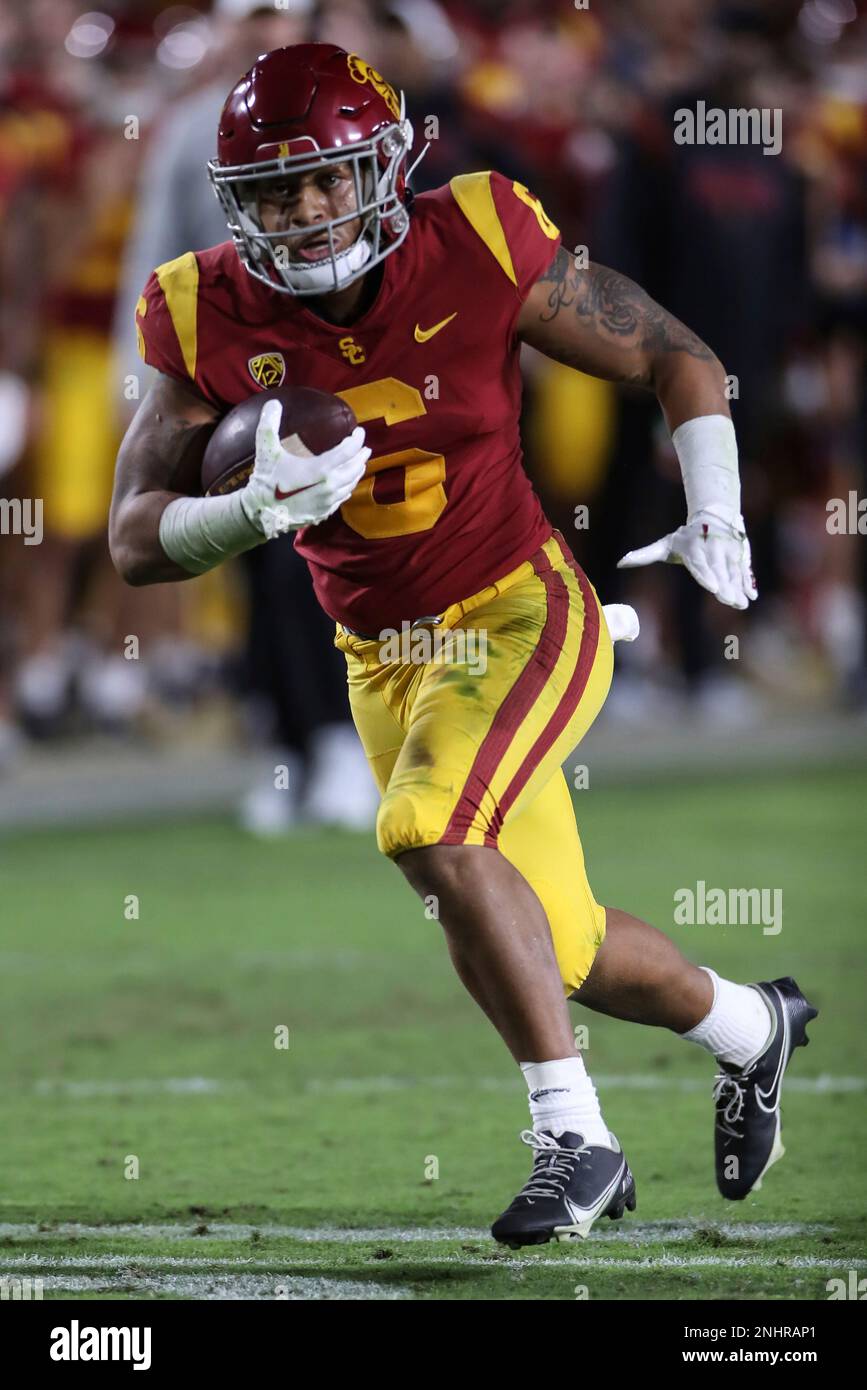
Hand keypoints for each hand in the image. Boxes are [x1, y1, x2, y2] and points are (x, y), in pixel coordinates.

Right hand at [241, 399, 369, 538]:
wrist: (261, 514)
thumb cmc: (266, 481)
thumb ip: (269, 424)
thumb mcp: (266, 450)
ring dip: (357, 471)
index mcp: (321, 469)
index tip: (359, 432)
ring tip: (360, 464)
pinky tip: (347, 485)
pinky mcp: (324, 512)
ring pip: (351, 484)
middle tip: (364, 448)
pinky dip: (348, 487)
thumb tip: (273, 403)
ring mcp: (328, 501)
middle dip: (361, 456)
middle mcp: (329, 486)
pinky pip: (342, 498)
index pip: (348, 451)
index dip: (356, 439)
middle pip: (354, 468)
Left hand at [617, 508, 756, 609]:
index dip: (707, 576)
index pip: (700, 565)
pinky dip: (748, 582)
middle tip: (730, 600)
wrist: (713, 517)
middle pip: (719, 572)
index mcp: (693, 549)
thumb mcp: (664, 545)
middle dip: (725, 586)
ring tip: (742, 603)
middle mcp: (712, 550)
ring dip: (738, 588)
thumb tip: (621, 562)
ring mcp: (728, 552)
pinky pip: (744, 570)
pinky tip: (751, 595)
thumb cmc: (684, 538)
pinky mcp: (739, 555)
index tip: (713, 587)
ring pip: (733, 572)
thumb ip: (644, 554)